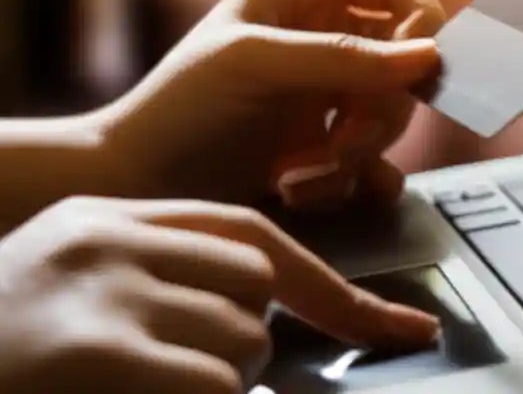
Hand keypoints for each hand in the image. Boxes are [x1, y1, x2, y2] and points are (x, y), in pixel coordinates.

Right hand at [0, 197, 437, 393]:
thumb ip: (164, 285)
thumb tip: (260, 313)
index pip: (255, 242)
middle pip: (258, 294)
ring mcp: (98, 292)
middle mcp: (108, 239)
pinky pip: (212, 387)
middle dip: (242, 347)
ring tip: (129, 384)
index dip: (338, 292)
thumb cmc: (8, 350)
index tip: (407, 327)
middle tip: (169, 372)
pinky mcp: (91, 349)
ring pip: (241, 347)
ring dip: (211, 385)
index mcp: (108, 221)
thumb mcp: (81, 292)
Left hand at [102, 0, 445, 209]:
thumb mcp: (259, 65)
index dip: (422, 23)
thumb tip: (430, 57)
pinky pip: (376, 159)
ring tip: (305, 173)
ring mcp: (329, 91)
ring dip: (360, 151)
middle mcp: (324, 35)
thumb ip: (346, 57)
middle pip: (407, 60)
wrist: (136, 185)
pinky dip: (351, 180)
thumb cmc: (180, 108)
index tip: (419, 71)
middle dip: (381, 109)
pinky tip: (305, 188)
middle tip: (345, 142)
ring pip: (396, 113)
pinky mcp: (328, 142)